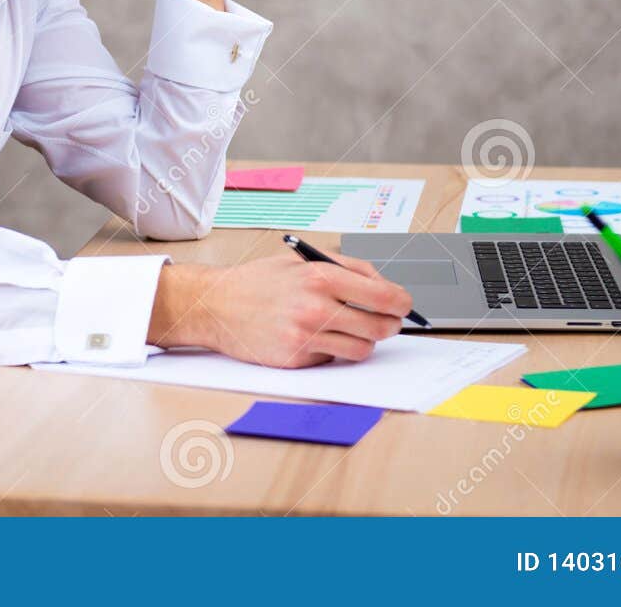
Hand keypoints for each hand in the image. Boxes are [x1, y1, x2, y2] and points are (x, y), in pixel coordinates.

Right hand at [147, 250, 414, 367]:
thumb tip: (383, 285)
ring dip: (363, 340)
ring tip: (349, 329)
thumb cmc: (258, 282)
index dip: (402, 302)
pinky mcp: (297, 360)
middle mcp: (316, 308)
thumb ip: (345, 268)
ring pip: (362, 349)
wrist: (216, 306)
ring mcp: (306, 338)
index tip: (404, 304)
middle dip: (390, 325)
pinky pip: (333, 360)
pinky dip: (333, 350)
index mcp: (321, 277)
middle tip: (388, 321)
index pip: (384, 296)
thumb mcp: (301, 260)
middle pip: (380, 327)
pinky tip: (316, 336)